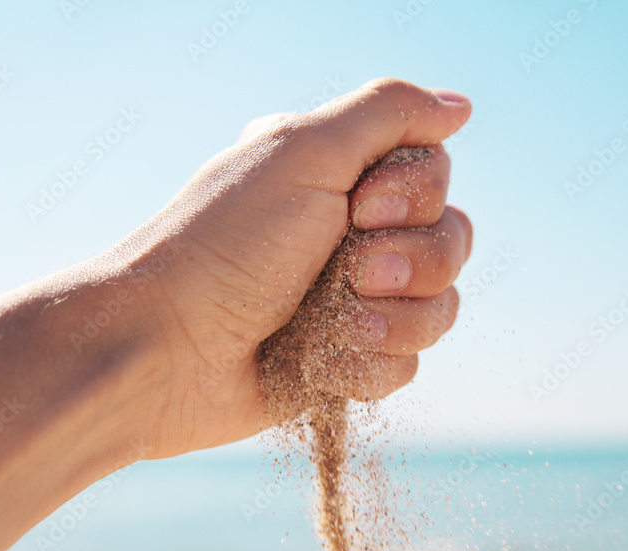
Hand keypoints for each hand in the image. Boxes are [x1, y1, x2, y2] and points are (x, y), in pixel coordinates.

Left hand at [118, 78, 472, 456]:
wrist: (167, 350)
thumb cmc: (226, 245)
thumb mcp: (304, 152)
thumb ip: (388, 114)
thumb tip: (460, 107)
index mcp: (340, 176)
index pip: (437, 177)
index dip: (414, 198)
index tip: (357, 207)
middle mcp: (350, 235)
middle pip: (451, 243)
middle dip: (411, 263)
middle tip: (350, 269)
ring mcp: (352, 302)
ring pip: (439, 310)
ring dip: (390, 320)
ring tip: (333, 326)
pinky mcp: (345, 362)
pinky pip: (405, 366)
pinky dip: (362, 365)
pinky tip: (315, 364)